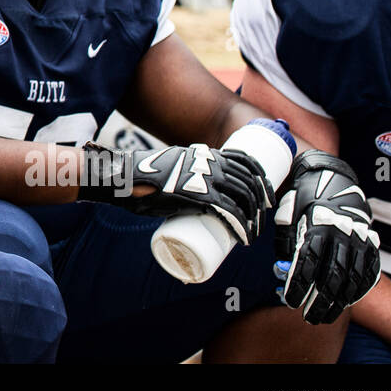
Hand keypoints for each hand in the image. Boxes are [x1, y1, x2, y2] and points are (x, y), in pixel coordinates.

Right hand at [79, 141, 272, 244]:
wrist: (124, 177)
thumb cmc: (143, 177)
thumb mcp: (171, 168)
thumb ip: (186, 176)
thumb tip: (194, 195)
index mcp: (204, 154)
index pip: (244, 160)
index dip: (260, 177)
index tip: (265, 192)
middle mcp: (208, 163)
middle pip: (248, 180)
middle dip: (262, 201)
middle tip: (261, 218)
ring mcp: (204, 178)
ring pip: (244, 197)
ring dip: (255, 217)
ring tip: (253, 231)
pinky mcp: (198, 195)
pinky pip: (229, 211)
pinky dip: (242, 225)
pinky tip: (247, 236)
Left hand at [274, 151, 380, 323]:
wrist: (332, 176)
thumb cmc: (302, 198)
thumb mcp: (288, 214)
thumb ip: (286, 243)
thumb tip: (282, 271)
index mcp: (316, 227)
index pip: (306, 264)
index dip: (298, 286)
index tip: (290, 302)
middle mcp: (340, 235)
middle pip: (330, 277)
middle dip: (319, 301)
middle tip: (308, 317)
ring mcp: (359, 240)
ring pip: (351, 279)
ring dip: (339, 301)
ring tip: (326, 315)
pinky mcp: (370, 243)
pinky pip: (369, 272)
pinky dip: (359, 290)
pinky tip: (348, 302)